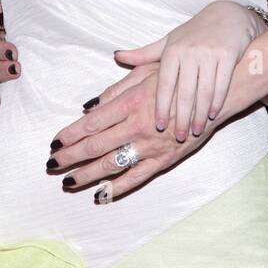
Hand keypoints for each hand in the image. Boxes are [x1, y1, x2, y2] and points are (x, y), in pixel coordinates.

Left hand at [47, 68, 214, 197]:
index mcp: (132, 101)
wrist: (216, 95)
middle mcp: (138, 125)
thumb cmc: (180, 78)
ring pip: (113, 164)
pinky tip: (101, 195)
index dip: (70, 134)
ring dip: (88, 175)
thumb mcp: (149, 71)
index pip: (92, 122)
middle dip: (71, 156)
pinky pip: (137, 177)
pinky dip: (118, 188)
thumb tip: (91, 104)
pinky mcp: (164, 160)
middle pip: (97, 145)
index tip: (54, 142)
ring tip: (69, 182)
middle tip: (51, 164)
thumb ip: (118, 87)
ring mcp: (151, 146)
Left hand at [113, 1, 266, 138]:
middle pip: (184, 91)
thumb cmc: (194, 33)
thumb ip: (144, 54)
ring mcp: (210, 53)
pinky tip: (214, 115)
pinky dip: (217, 101)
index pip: (164, 83)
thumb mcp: (169, 41)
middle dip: (180, 117)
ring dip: (200, 114)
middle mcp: (190, 52)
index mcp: (172, 51)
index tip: (158, 126)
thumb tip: (117, 56)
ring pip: (204, 91)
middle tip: (177, 136)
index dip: (161, 106)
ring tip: (196, 131)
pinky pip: (222, 83)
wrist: (228, 15)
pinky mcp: (228, 54)